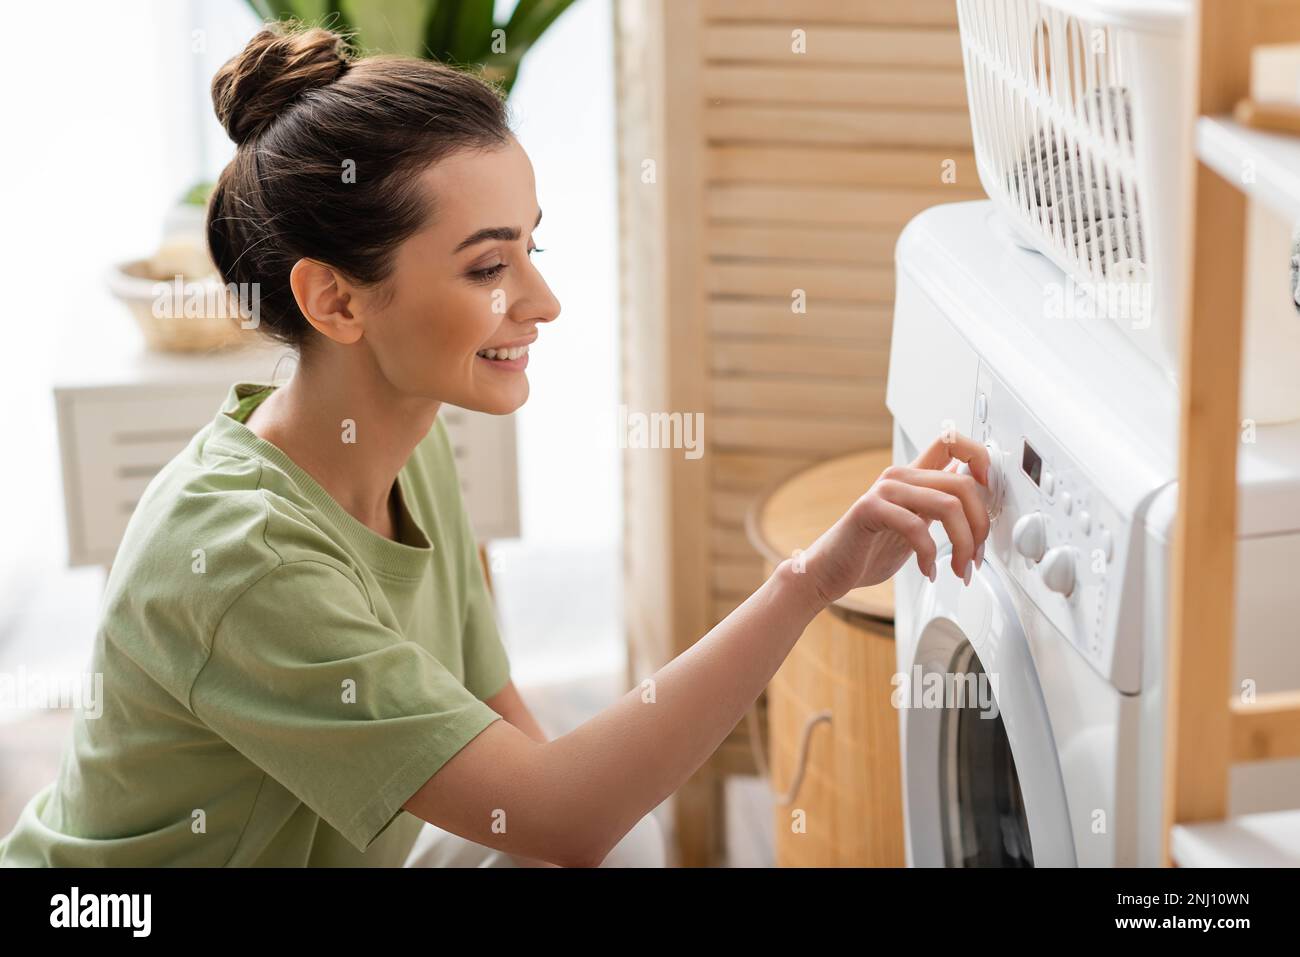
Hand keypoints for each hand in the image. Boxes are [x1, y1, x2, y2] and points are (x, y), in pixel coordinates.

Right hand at [797, 434, 991, 605]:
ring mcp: (884, 490)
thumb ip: (940, 508)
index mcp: (913, 476)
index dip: (979, 457)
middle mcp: (900, 476)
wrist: (830, 571)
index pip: (951, 442)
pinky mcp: (870, 509)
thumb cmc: (870, 551)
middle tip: (975, 556)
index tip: (989, 490)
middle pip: (962, 482)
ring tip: (957, 568)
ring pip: (947, 504)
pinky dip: (929, 555)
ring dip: (962, 544)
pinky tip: (927, 570)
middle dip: (980, 525)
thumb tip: (978, 500)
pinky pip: (916, 527)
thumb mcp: (916, 525)